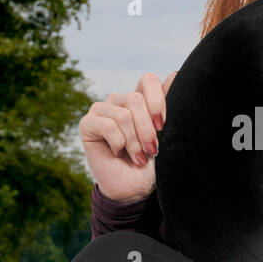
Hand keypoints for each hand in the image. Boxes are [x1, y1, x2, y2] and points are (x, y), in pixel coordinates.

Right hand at [80, 70, 176, 202]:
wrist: (136, 188)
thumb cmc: (154, 162)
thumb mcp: (167, 133)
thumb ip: (169, 104)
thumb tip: (175, 74)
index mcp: (141, 98)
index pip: (148, 80)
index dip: (157, 101)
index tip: (163, 126)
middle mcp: (121, 100)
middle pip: (136, 99)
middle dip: (147, 129)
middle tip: (152, 150)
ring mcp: (102, 110)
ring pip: (123, 114)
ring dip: (134, 141)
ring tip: (138, 157)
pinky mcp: (87, 123)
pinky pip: (107, 125)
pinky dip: (118, 143)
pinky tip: (118, 153)